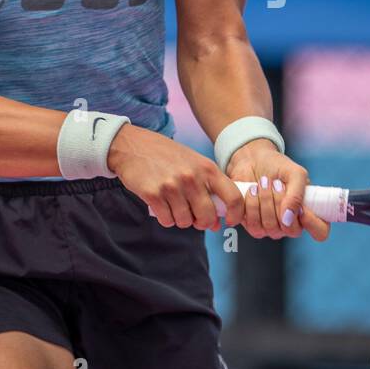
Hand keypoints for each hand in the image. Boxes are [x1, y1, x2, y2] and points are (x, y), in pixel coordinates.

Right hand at [108, 125, 244, 229]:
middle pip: (207, 216)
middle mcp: (192, 177)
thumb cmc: (166, 155)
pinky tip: (162, 205)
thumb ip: (208, 189)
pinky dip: (165, 218)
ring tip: (174, 205)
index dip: (236, 214)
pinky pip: (167, 220)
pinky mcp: (153, 194)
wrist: (133, 146)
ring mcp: (172, 186)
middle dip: (201, 222)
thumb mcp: (193, 163)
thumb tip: (215, 223)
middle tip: (194, 216)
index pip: (233, 196)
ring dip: (180, 219)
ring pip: (185, 221)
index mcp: (207, 168)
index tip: (229, 221)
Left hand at [225, 139, 330, 241]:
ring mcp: (272, 227)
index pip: (320, 232)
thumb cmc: (277, 166)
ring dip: (265, 200)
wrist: (252, 160)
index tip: (302, 207)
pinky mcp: (254, 225)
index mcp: (308, 212)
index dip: (312, 223)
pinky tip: (252, 190)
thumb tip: (289, 218)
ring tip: (263, 182)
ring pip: (270, 227)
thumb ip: (297, 195)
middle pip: (291, 230)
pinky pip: (253, 225)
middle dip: (281, 203)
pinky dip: (251, 204)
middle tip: (276, 183)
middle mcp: (291, 224)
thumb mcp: (295, 173)